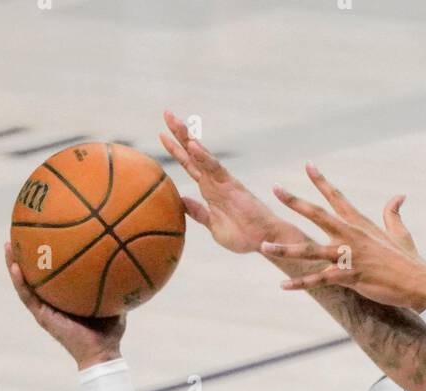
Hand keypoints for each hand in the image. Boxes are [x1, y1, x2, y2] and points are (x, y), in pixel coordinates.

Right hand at [5, 242, 124, 369]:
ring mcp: (45, 309)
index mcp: (66, 297)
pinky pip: (27, 296)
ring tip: (8, 246)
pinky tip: (15, 266)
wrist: (102, 353)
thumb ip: (117, 284)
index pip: (54, 273)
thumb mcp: (115, 302)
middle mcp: (53, 301)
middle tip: (20, 234)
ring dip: (14, 264)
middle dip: (27, 255)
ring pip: (25, 283)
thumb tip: (126, 263)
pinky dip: (20, 282)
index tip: (44, 236)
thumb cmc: (110, 332)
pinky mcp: (42, 317)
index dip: (47, 257)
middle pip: (36, 274)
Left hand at [159, 110, 285, 253]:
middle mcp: (214, 181)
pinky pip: (215, 168)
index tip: (161, 135)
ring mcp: (223, 182)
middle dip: (180, 134)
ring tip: (174, 121)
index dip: (176, 151)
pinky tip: (192, 145)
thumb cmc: (243, 237)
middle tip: (167, 114)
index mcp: (209, 190)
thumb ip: (199, 213)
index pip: (189, 165)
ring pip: (202, 155)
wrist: (263, 241)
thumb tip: (181, 200)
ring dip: (187, 138)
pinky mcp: (232, 185)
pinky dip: (203, 157)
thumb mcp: (213, 226)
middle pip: (193, 153)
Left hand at [266, 166, 425, 310]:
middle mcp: (351, 235)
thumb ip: (393, 213)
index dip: (321, 180)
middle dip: (295, 202)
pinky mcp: (349, 276)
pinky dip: (301, 283)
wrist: (420, 282)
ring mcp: (348, 256)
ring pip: (310, 250)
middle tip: (276, 189)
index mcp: (360, 224)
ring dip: (286, 248)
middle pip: (317, 214)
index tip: (308, 164)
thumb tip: (399, 196)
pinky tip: (283, 285)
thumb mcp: (400, 233)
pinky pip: (319, 279)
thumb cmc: (409, 259)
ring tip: (264, 245)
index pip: (337, 197)